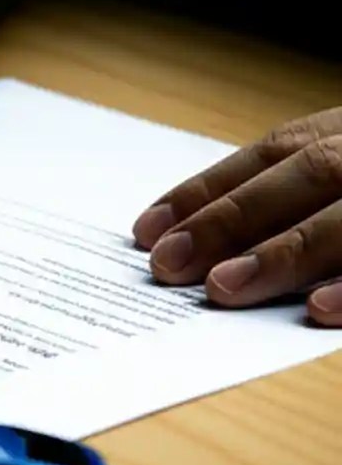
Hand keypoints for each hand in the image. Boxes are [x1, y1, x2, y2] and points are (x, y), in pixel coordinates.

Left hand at [132, 107, 341, 324]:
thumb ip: (293, 191)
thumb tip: (194, 240)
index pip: (276, 153)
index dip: (209, 189)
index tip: (147, 229)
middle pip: (310, 174)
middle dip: (231, 218)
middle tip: (167, 264)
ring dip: (282, 253)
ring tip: (222, 288)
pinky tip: (316, 311)